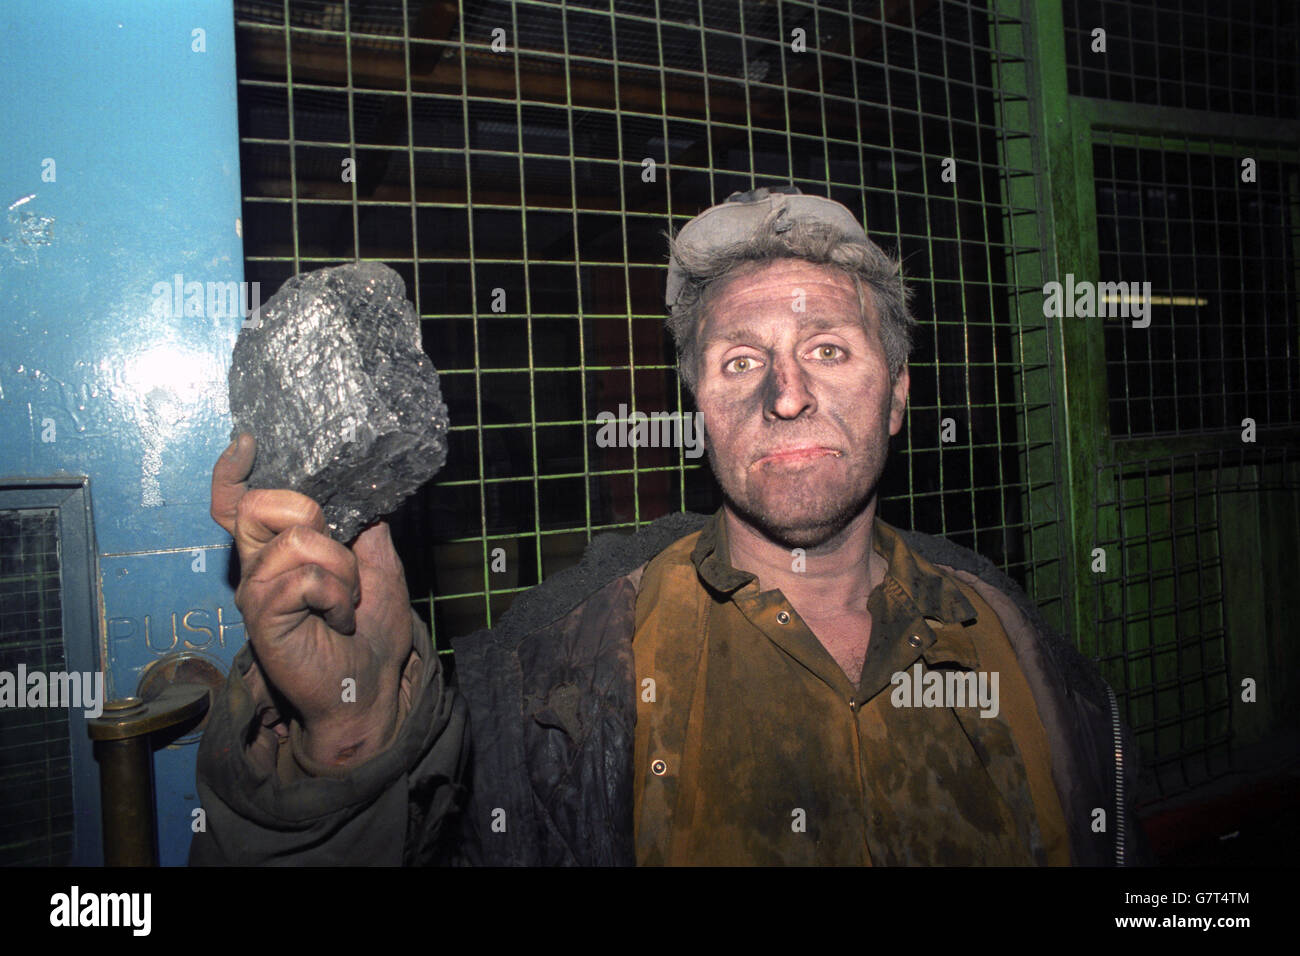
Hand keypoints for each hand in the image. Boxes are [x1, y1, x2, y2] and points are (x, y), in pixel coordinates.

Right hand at [211, 433, 414, 766]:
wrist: (371, 685)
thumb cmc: (371, 630)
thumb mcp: (378, 562)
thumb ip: (362, 525)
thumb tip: (361, 486)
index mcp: (279, 549)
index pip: (236, 503)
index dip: (231, 472)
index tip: (246, 443)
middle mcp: (259, 566)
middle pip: (258, 506)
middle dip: (312, 517)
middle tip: (340, 558)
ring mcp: (257, 592)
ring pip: (297, 540)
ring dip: (341, 568)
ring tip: (346, 600)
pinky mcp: (263, 619)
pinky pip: (304, 579)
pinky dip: (337, 594)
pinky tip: (340, 619)